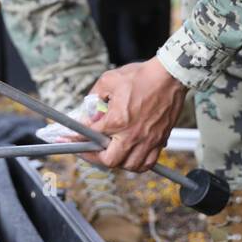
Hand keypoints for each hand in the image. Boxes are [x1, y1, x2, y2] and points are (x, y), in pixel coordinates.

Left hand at [87, 57, 186, 171]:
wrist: (169, 76)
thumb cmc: (142, 76)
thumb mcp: (109, 80)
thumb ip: (94, 97)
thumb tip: (89, 112)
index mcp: (117, 120)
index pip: (92, 136)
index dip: (78, 139)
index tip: (71, 139)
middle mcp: (132, 134)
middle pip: (110, 161)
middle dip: (96, 157)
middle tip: (91, 150)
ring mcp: (148, 139)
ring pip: (130, 165)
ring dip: (118, 162)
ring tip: (112, 153)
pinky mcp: (160, 140)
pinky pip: (148, 162)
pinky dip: (138, 164)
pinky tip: (131, 156)